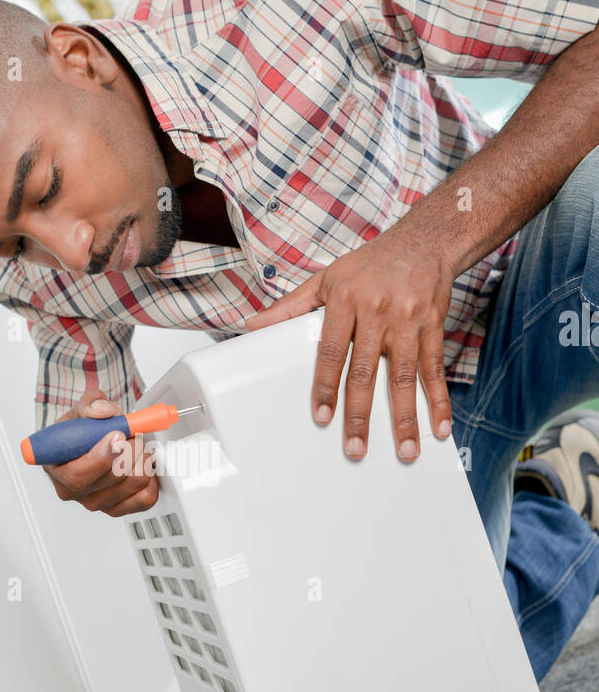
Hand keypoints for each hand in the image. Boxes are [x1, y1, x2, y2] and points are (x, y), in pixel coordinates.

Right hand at [43, 387, 158, 515]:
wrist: (87, 446)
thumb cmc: (79, 434)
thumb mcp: (79, 412)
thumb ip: (89, 405)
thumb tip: (103, 411)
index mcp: (56, 469)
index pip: (77, 475)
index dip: (101, 457)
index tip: (118, 436)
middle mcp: (73, 491)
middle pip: (111, 479)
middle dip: (131, 450)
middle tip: (134, 434)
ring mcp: (95, 503)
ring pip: (133, 484)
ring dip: (142, 459)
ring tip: (136, 446)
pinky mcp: (116, 509)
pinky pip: (145, 498)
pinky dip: (151, 478)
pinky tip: (140, 464)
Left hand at [244, 232, 454, 459]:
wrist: (425, 240)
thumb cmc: (370, 263)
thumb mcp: (326, 278)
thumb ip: (290, 307)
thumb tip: (252, 326)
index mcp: (345, 300)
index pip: (331, 351)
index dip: (325, 386)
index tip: (321, 417)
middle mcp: (377, 312)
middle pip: (366, 372)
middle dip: (360, 415)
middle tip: (355, 449)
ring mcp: (408, 321)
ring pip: (404, 378)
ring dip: (405, 418)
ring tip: (405, 451)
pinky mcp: (433, 327)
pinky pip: (435, 370)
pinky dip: (439, 401)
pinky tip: (439, 428)